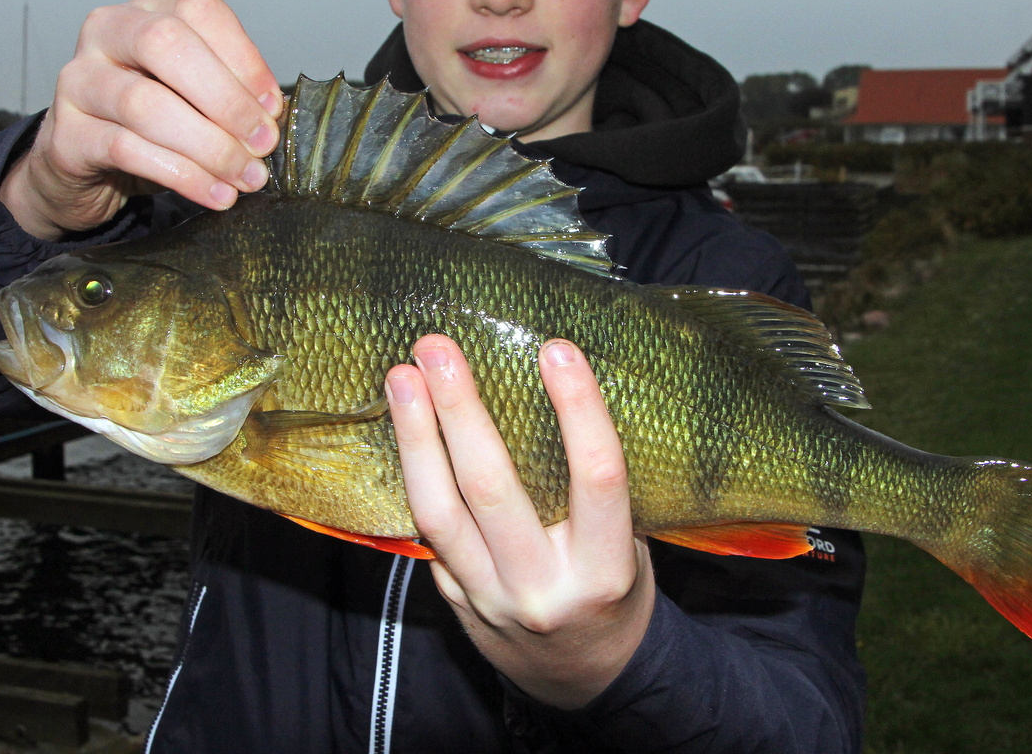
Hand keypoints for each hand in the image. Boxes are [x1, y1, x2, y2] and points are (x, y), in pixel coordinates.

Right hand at [0, 0, 283, 238]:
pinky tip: (215, 193)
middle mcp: (106, 32)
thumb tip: (271, 114)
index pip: (199, 10)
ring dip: (209, 146)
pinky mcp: (65, 134)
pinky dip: (182, 175)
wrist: (81, 164)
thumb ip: (229, 90)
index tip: (273, 106)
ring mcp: (78, 80)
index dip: (243, 57)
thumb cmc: (150, 121)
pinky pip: (127, 150)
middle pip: (166, 45)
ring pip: (146, 104)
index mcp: (147, 10)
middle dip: (225, 98)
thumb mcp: (192, 93)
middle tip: (262, 142)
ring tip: (246, 176)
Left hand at [385, 335, 654, 708]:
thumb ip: (595, 491)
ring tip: (401, 378)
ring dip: (415, 437)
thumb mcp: (630, 549)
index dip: (578, 410)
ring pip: (440, 512)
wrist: (585, 681)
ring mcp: (490, 599)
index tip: (556, 349)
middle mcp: (542, 587)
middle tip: (438, 349)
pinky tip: (403, 426)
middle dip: (461, 410)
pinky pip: (426, 533)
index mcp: (604, 569)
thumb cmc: (613, 594)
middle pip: (491, 489)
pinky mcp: (455, 600)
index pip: (597, 478)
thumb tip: (556, 393)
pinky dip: (413, 475)